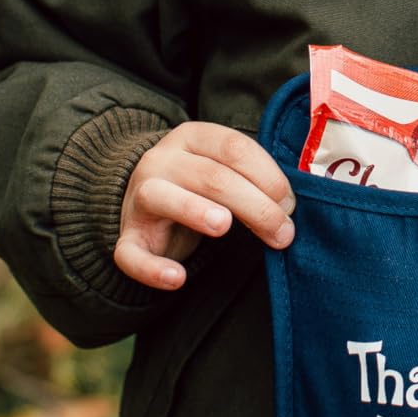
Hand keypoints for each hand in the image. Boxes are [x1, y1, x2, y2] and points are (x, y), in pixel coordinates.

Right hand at [114, 121, 295, 289]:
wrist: (147, 205)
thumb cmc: (199, 187)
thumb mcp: (224, 170)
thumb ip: (253, 179)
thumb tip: (289, 206)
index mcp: (192, 137)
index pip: (234, 147)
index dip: (268, 176)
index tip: (290, 205)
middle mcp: (161, 160)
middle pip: (211, 176)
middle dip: (254, 205)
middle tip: (283, 233)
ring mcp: (139, 197)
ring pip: (163, 197)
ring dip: (195, 211)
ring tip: (224, 226)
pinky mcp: (127, 237)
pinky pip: (132, 253)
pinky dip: (152, 268)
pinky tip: (177, 278)